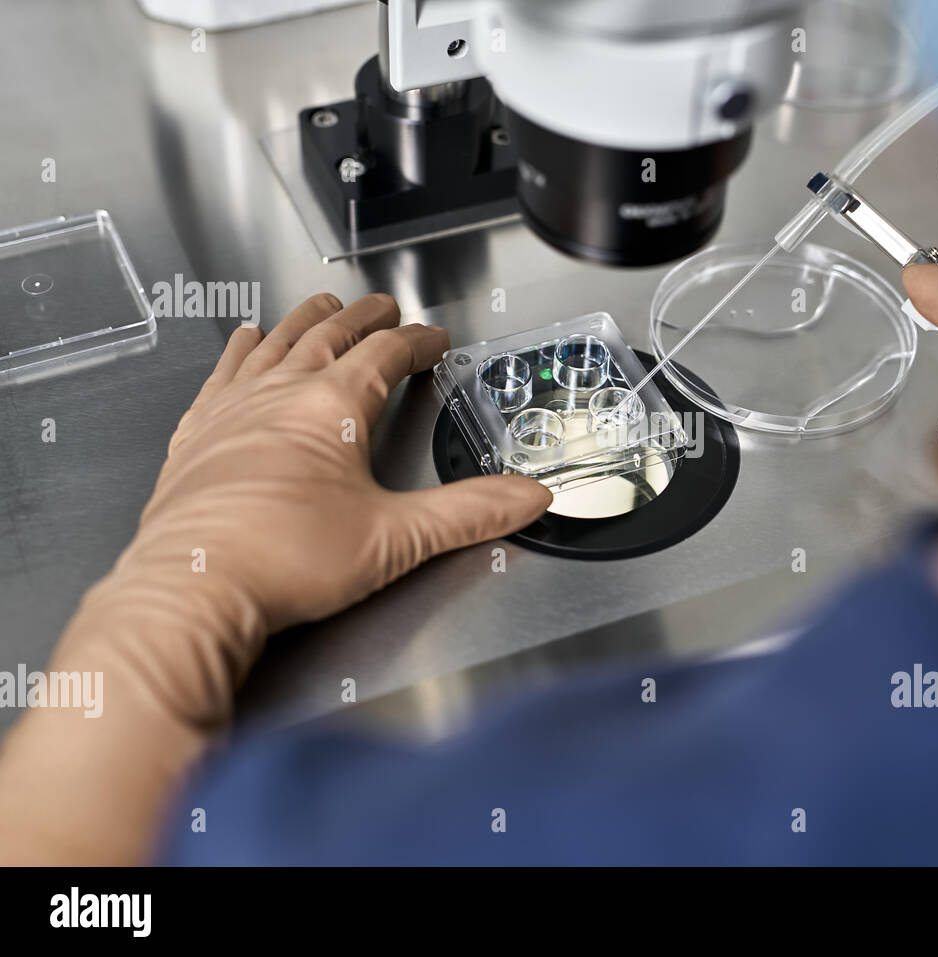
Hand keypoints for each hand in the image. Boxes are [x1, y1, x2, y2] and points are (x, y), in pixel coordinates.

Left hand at [122, 292, 551, 638]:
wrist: (193, 587)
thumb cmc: (284, 560)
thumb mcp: (396, 538)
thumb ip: (468, 513)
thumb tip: (525, 498)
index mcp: (333, 407)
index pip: (386, 354)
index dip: (417, 342)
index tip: (434, 339)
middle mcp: (279, 394)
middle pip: (328, 335)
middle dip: (363, 318)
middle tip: (382, 307)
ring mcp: (232, 409)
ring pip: (275, 343)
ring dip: (305, 321)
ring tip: (321, 308)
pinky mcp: (196, 434)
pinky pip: (223, 372)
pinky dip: (241, 350)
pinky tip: (242, 343)